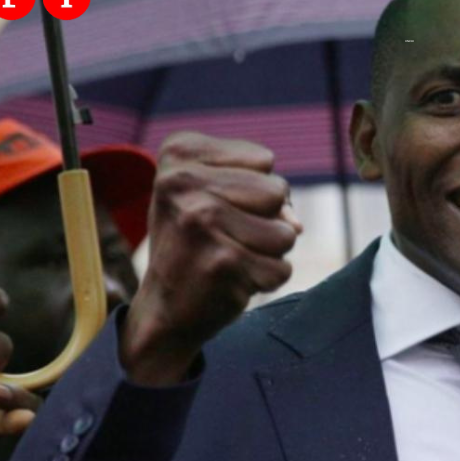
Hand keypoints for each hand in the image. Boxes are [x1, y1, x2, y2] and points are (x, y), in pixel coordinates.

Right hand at [122, 133, 301, 385]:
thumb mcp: (219, 196)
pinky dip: (265, 280)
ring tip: (230, 258)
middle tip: (225, 236)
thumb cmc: (198, 241)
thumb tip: (295, 226)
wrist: (165, 306)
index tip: (214, 206)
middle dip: (267, 219)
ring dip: (268, 252)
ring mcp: (201, 221)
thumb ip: (267, 193)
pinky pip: (281, 269)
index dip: (255, 189)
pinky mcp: (222, 263)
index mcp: (179, 153)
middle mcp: (183, 182)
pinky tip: (231, 281)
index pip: (264, 160)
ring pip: (286, 232)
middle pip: (278, 191)